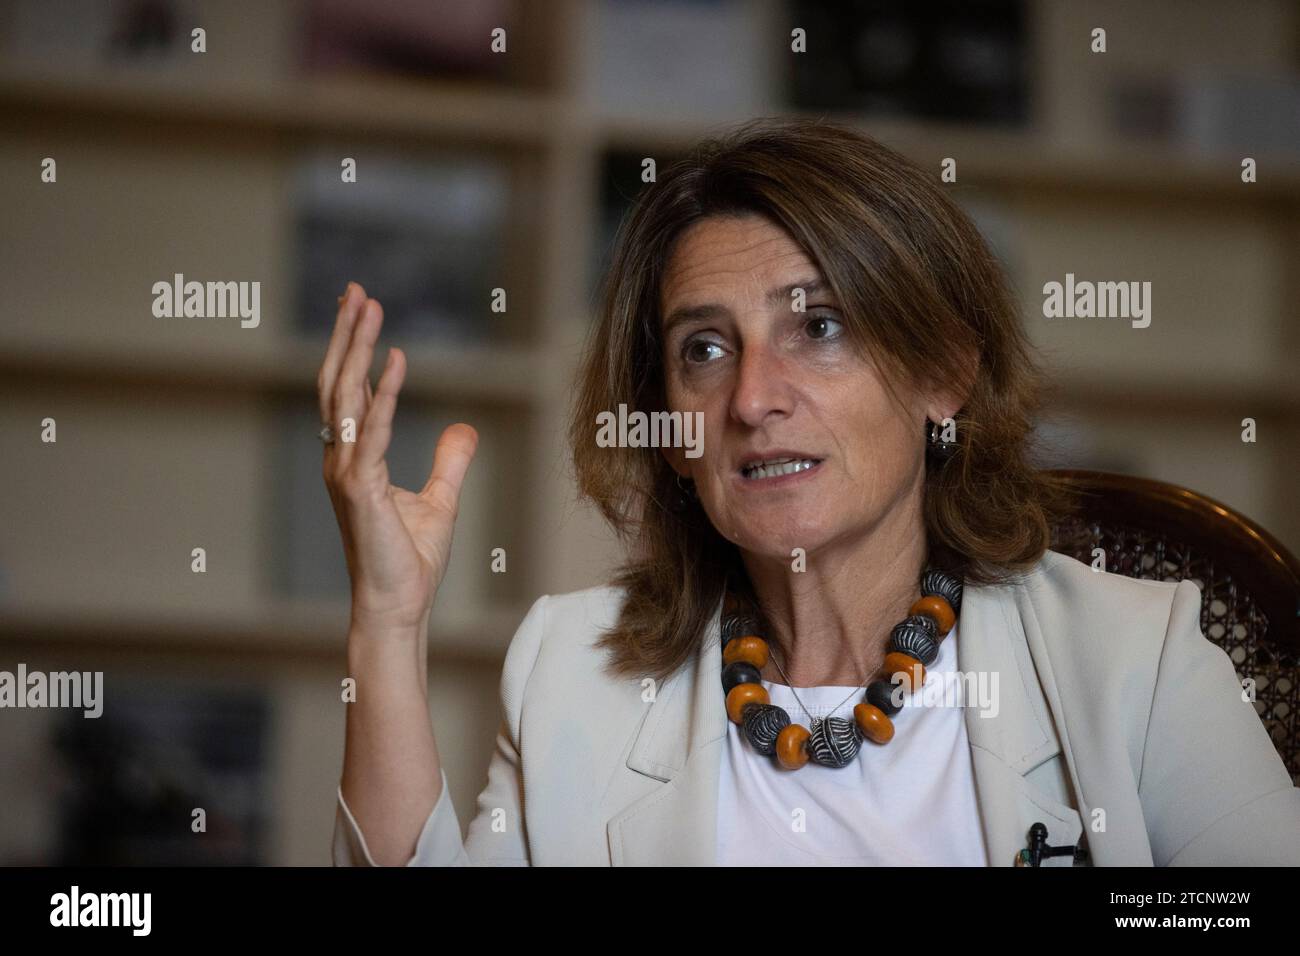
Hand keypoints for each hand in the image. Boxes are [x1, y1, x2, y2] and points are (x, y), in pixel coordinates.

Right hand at [317, 282, 478, 634]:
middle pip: (338, 382)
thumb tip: (464, 430)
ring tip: (368, 307)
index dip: (352, 348)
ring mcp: (346, 471)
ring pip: (345, 396)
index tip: (361, 308)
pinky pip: (371, 430)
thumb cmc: (410, 560)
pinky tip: (395, 360)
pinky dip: (382, 394)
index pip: (348, 391)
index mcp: (353, 458)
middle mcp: (341, 459)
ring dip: (356, 348)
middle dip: (346, 333)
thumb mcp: (440, 500)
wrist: (398, 603)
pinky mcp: (360, 488)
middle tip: (356, 290)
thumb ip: (449, 461)